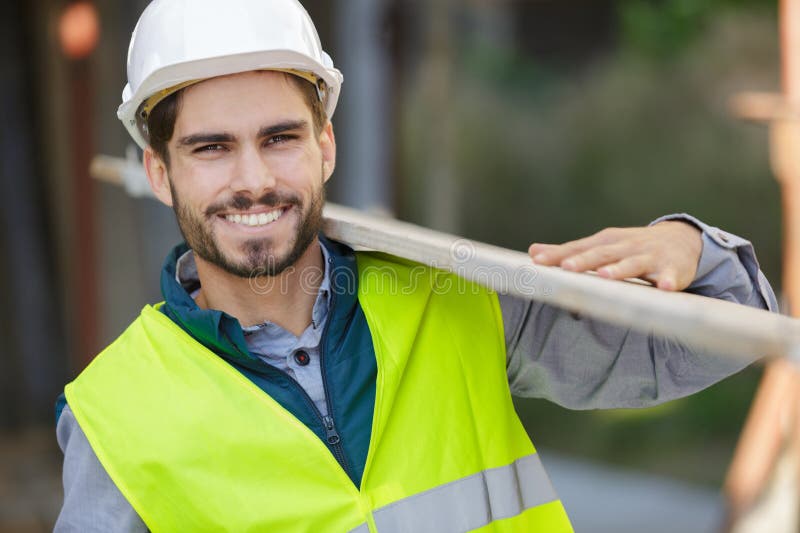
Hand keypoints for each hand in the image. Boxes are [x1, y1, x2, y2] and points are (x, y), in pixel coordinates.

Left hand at [528, 221, 702, 290]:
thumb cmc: (631, 247)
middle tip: (567, 268)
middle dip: (585, 261)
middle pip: (603, 254)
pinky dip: (667, 280)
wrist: (681, 239)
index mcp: (606, 241)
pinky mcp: (673, 268)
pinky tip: (663, 287)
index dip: (559, 255)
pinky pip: (671, 275)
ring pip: (634, 263)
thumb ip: (570, 251)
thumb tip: (533, 252)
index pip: (579, 248)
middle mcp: (626, 246)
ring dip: (620, 269)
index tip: (537, 261)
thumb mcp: (601, 245)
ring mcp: (650, 256)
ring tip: (606, 276)